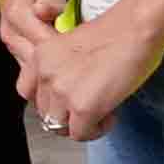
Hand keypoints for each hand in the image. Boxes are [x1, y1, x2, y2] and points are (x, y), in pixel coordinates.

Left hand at [10, 5, 156, 143]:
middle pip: (45, 113)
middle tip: (91, 106)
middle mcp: (45, 74)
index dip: (50, 100)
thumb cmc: (116, 33)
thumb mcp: (71, 46)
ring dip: (81, 124)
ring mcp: (61, 92)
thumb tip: (65, 95)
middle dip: (68, 115)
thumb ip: (60, 69)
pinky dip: (96, 130)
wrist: (136, 28)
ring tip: (102, 111)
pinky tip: (111, 114)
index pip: (27, 92)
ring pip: (60, 127)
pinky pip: (81, 135)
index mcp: (39, 56)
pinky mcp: (82, 107)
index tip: (68, 99)